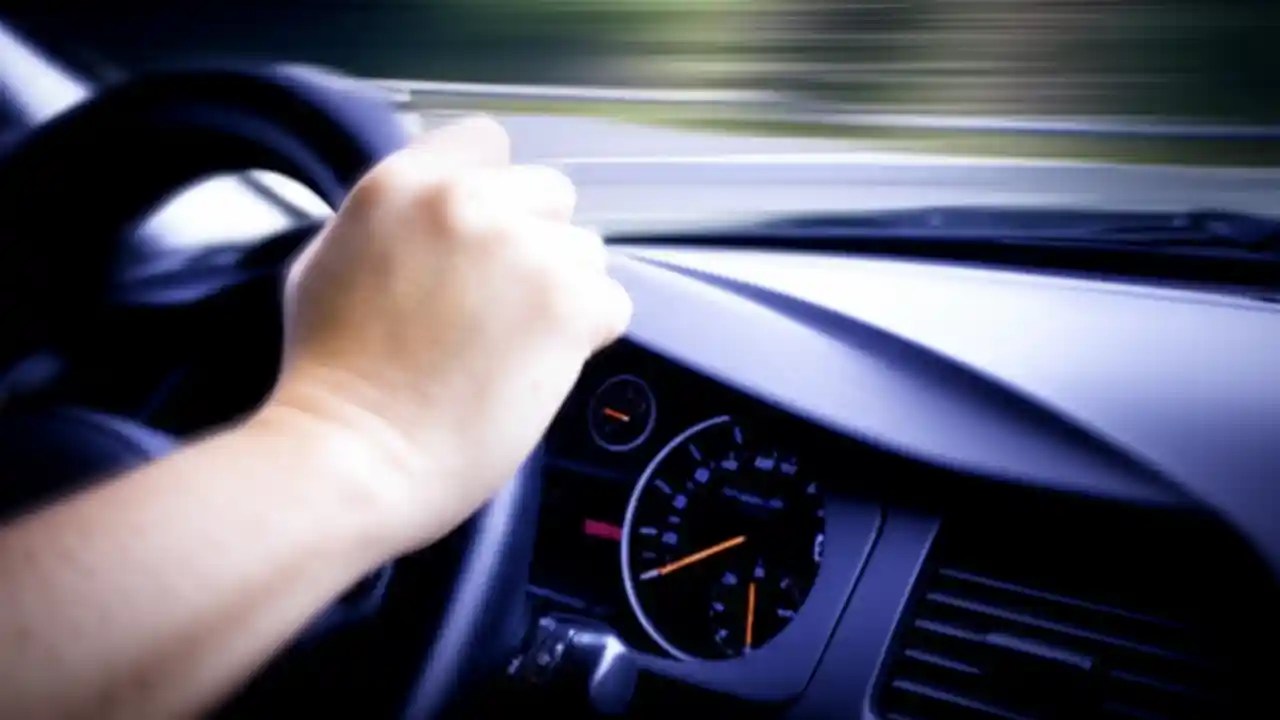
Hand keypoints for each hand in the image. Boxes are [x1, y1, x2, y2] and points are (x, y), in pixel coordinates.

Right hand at [262, 116, 630, 550]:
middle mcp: (468, 202)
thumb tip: (426, 218)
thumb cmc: (329, 381)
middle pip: (550, 194)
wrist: (353, 457)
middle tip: (501, 304)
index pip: (487, 140)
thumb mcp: (327, 263)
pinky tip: (537, 368)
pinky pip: (611, 303)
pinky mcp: (568, 304)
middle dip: (535, 243)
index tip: (491, 233)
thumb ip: (389, 222)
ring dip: (563, 291)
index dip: (498, 192)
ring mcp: (524, 251)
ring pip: (586, 251)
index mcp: (404, 185)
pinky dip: (587, 338)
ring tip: (514, 345)